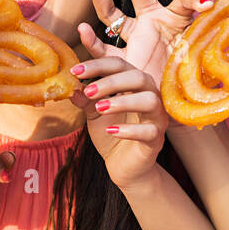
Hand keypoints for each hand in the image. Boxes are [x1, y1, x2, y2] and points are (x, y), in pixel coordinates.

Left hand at [72, 54, 183, 191]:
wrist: (123, 164)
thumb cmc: (111, 131)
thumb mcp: (94, 112)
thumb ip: (86, 98)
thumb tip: (72, 87)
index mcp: (134, 84)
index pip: (119, 65)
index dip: (97, 65)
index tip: (75, 71)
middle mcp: (149, 95)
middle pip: (138, 77)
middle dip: (111, 82)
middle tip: (88, 91)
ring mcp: (156, 117)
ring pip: (150, 100)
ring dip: (123, 102)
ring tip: (100, 108)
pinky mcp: (156, 139)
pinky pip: (149, 131)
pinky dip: (129, 130)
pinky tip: (111, 131)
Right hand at [78, 0, 214, 85]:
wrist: (177, 107)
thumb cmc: (192, 77)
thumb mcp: (204, 50)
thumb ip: (209, 29)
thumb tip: (214, 4)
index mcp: (174, 17)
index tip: (207, 5)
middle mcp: (150, 23)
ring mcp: (133, 40)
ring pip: (111, 13)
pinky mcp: (122, 62)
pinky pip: (102, 50)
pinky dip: (90, 41)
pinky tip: (83, 29)